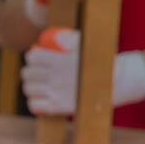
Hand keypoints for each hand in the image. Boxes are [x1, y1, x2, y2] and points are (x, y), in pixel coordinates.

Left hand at [22, 27, 144, 114]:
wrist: (117, 82)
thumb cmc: (101, 61)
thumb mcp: (87, 46)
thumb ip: (70, 39)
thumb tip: (54, 36)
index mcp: (61, 60)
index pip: (33, 57)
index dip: (32, 56)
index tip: (35, 57)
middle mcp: (56, 77)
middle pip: (27, 73)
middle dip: (28, 71)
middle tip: (34, 71)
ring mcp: (55, 93)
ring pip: (29, 89)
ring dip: (30, 85)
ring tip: (36, 84)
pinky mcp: (57, 107)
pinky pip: (34, 104)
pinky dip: (33, 100)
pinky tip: (39, 97)